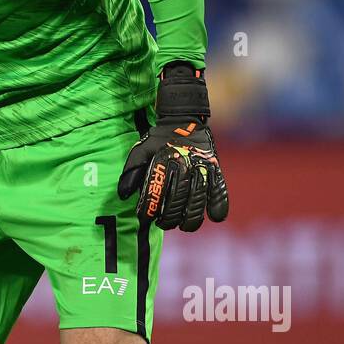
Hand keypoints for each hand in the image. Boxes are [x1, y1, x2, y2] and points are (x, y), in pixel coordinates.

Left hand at [117, 62, 228, 230]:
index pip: (156, 189)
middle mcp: (184, 163)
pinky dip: (219, 204)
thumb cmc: (159, 138)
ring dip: (191, 218)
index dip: (149, 207)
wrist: (185, 117)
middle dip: (169, 217)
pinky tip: (213, 216)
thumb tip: (123, 195)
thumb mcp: (141, 149)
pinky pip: (220, 189)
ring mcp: (202, 166)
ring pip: (199, 199)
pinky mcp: (216, 168)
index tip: (144, 218)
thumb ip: (132, 171)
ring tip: (184, 226)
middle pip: (177, 199)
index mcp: (164, 159)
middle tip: (163, 224)